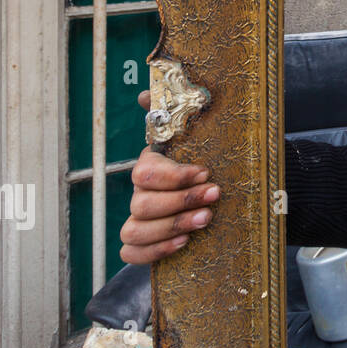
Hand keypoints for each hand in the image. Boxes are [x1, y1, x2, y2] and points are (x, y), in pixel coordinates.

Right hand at [118, 89, 218, 263]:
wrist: (216, 192)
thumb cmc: (205, 161)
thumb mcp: (196, 138)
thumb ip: (174, 114)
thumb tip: (145, 94)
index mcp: (151, 166)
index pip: (146, 173)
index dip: (173, 176)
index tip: (205, 173)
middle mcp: (140, 194)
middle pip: (143, 203)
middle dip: (180, 201)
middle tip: (214, 195)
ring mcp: (138, 220)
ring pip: (135, 230)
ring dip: (172, 226)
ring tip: (206, 219)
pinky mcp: (142, 244)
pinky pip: (130, 253)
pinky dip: (154, 252)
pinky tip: (184, 243)